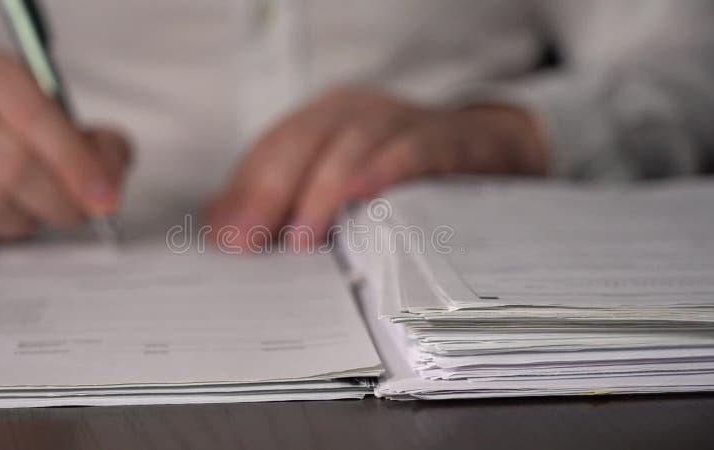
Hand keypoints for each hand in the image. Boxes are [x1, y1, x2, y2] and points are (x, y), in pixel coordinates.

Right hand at [0, 48, 130, 247]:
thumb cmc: (19, 136)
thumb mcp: (67, 124)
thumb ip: (102, 147)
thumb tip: (106, 184)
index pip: (34, 116)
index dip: (75, 163)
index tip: (103, 197)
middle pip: (13, 165)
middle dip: (60, 199)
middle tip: (81, 212)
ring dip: (28, 219)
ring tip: (36, 208)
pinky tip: (4, 217)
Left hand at [206, 89, 547, 249]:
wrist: (490, 154)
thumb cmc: (402, 179)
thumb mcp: (338, 189)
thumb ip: (282, 204)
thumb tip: (224, 230)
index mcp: (327, 120)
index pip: (275, 148)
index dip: (247, 192)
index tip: (229, 241)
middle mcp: (361, 112)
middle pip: (304, 141)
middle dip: (271, 191)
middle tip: (252, 244)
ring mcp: (405, 120)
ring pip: (353, 142)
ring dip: (322, 190)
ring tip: (301, 239)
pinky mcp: (449, 138)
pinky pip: (413, 148)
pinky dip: (385, 170)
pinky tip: (362, 197)